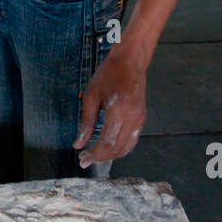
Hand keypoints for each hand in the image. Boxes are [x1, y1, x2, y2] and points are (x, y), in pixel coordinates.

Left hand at [73, 45, 146, 164]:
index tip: (82, 158)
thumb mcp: (91, 95)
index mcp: (118, 110)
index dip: (94, 154)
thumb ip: (86, 122)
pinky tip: (108, 147)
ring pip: (127, 148)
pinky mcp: (142, 118)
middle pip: (117, 149)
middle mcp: (132, 117)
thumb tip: (79, 143)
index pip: (107, 142)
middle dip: (101, 158)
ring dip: (111, 155)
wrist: (131, 61)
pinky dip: (120, 148)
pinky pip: (132, 140)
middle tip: (86, 159)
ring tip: (95, 155)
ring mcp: (140, 119)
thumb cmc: (110, 73)